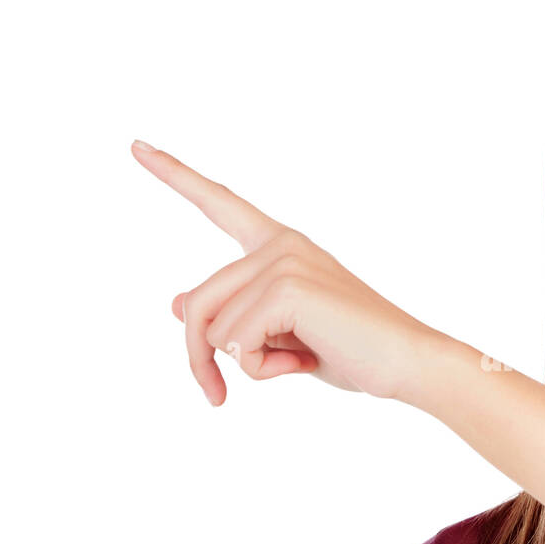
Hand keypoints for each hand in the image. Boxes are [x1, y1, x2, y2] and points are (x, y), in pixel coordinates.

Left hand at [132, 139, 440, 405]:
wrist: (407, 362)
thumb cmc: (352, 350)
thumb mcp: (282, 334)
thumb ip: (235, 315)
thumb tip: (177, 304)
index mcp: (280, 246)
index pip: (220, 203)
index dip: (176, 175)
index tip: (137, 146)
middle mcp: (279, 245)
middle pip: (198, 305)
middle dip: (200, 359)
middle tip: (216, 396)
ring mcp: (283, 262)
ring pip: (213, 329)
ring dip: (245, 367)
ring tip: (295, 364)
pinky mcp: (287, 288)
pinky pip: (236, 344)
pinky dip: (263, 371)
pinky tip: (304, 363)